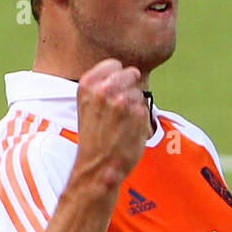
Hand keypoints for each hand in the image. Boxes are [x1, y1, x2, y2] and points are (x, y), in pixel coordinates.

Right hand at [75, 58, 149, 190]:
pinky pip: (145, 109)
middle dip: (130, 86)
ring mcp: (123, 101)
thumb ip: (100, 86)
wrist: (98, 167)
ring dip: (134, 105)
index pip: (114, 64)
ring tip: (121, 123)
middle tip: (121, 107)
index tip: (114, 88)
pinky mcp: (139, 114)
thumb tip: (125, 72)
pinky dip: (140, 119)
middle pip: (130, 73)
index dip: (117, 75)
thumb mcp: (86, 105)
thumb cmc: (93, 138)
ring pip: (139, 92)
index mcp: (88, 85)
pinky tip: (128, 130)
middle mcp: (104, 90)